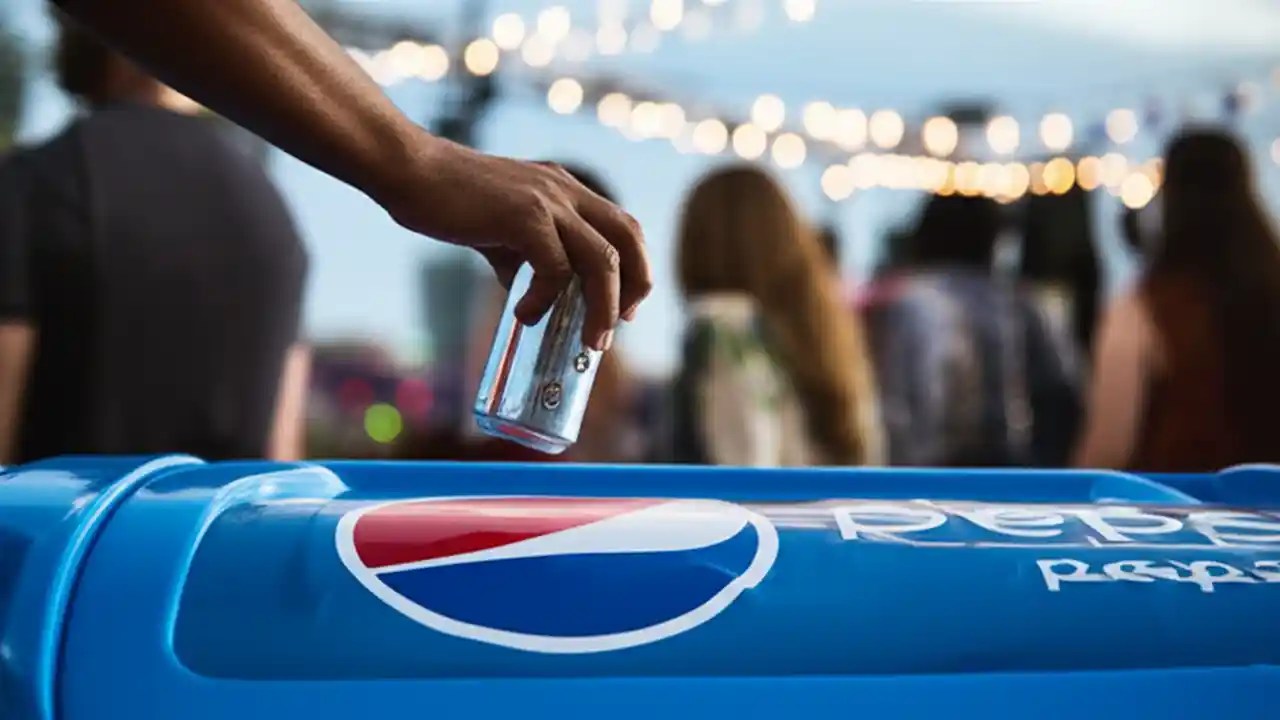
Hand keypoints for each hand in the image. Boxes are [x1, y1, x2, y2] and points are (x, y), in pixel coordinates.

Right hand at [377, 134, 650, 350]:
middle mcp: (566, 190)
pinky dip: (546, 300)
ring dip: (604, 307)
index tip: (626, 307)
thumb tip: (533, 297)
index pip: (623, 226)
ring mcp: (548, 200)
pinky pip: (555, 269)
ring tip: (589, 340)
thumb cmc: (447, 200)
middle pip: (628, 237)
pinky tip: (524, 314)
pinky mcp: (524, 216)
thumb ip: (522, 257)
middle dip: (635, 286)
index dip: (635, 267)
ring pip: (603, 259)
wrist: (409, 171)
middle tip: (618, 327)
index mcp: (565, 189)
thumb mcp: (499, 228)